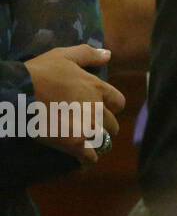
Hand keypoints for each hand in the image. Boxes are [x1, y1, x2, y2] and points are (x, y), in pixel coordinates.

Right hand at [24, 45, 125, 164]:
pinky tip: (82, 161)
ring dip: (96, 143)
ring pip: (103, 141)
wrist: (19, 93)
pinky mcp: (74, 143)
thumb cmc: (40, 72)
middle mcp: (96, 108)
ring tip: (87, 145)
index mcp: (97, 88)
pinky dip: (87, 160)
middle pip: (112, 124)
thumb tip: (109, 55)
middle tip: (93, 129)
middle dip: (105, 127)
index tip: (103, 109)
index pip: (118, 102)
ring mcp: (87, 126)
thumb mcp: (64, 55)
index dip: (112, 108)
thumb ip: (88, 55)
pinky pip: (89, 157)